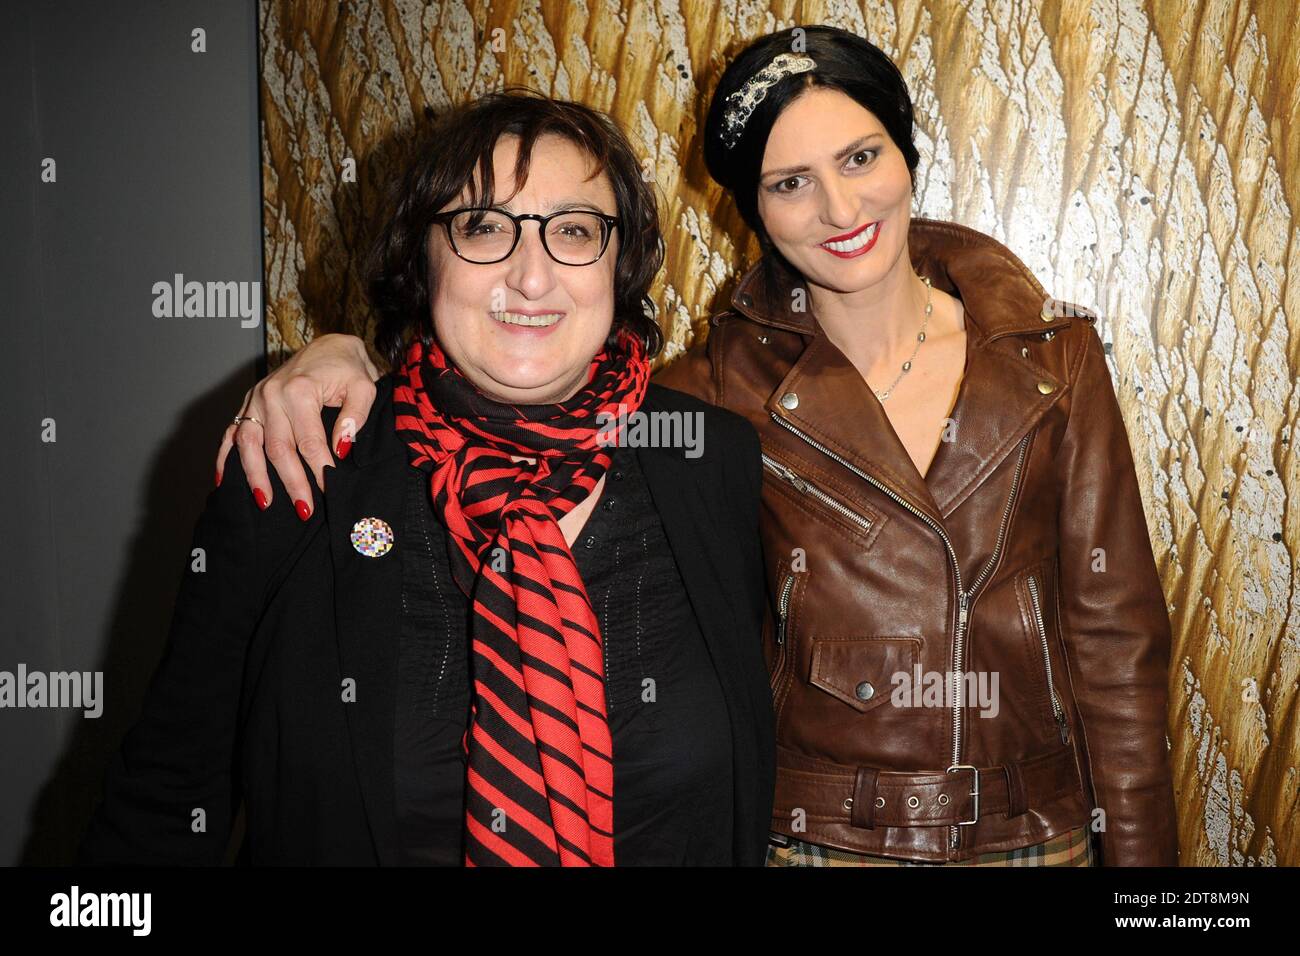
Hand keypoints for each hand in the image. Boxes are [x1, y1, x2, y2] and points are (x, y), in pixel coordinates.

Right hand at [215, 334, 379, 515]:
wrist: (327, 345)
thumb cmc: (347, 367)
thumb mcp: (364, 386)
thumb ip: (355, 416)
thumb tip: (342, 448)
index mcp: (299, 390)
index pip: (309, 441)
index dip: (319, 469)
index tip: (329, 489)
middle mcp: (270, 394)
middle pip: (277, 448)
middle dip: (291, 482)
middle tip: (304, 510)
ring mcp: (254, 400)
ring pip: (249, 445)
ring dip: (256, 477)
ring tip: (265, 503)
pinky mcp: (247, 404)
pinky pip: (231, 433)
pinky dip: (224, 457)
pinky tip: (223, 481)